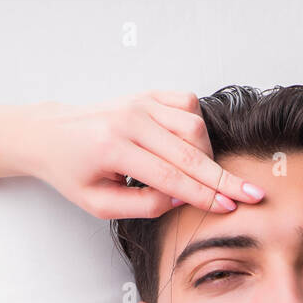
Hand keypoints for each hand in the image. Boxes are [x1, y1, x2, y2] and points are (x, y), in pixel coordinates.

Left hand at [20, 91, 264, 219]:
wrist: (50, 134)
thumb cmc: (73, 173)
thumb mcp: (99, 205)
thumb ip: (142, 205)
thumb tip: (181, 199)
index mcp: (114, 149)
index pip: (170, 178)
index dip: (204, 195)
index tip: (231, 207)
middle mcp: (130, 120)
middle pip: (190, 152)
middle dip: (223, 177)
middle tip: (251, 194)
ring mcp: (140, 103)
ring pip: (194, 125)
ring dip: (207, 154)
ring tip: (203, 176)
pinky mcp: (147, 95)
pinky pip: (188, 104)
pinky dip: (198, 126)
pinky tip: (193, 146)